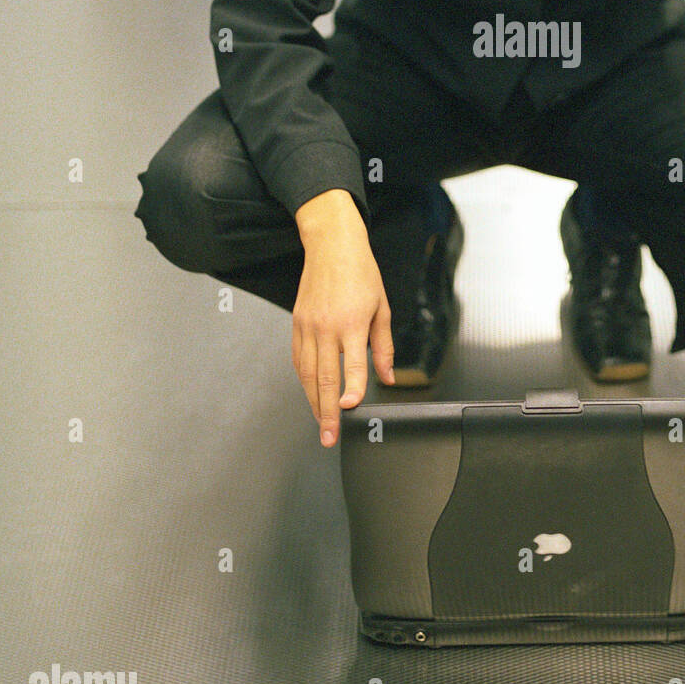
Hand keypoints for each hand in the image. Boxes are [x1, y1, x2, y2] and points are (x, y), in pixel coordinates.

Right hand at [292, 191, 393, 447]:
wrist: (332, 246)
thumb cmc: (361, 273)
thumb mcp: (382, 308)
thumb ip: (383, 346)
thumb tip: (387, 376)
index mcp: (352, 322)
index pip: (352, 364)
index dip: (351, 389)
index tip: (351, 409)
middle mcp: (327, 326)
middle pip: (324, 377)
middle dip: (327, 411)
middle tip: (330, 437)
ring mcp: (308, 326)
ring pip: (307, 373)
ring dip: (313, 402)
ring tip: (322, 424)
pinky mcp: (297, 323)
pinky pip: (299, 359)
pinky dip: (303, 381)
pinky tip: (310, 395)